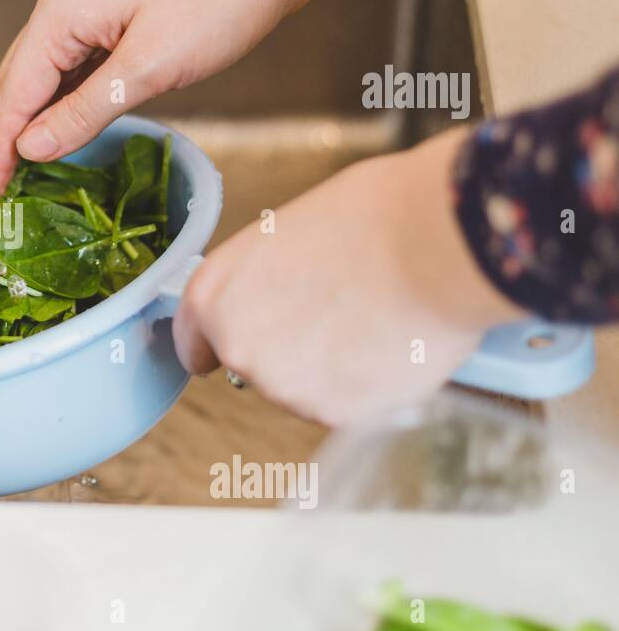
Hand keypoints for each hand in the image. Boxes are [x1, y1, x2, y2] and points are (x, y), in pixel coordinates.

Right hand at [0, 0, 462, 201]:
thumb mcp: (151, 66)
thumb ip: (85, 110)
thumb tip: (31, 149)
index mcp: (61, 12)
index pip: (12, 95)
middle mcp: (62, 5)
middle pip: (14, 85)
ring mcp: (86, 8)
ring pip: (41, 79)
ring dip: (25, 127)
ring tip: (11, 179)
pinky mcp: (113, 17)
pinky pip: (71, 69)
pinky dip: (58, 106)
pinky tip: (57, 136)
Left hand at [172, 129, 525, 427]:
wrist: (438, 243)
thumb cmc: (374, 216)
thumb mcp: (289, 233)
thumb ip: (263, 278)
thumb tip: (277, 295)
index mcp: (213, 294)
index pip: (192, 339)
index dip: (215, 341)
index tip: (230, 344)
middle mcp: (237, 346)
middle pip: (252, 364)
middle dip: (285, 349)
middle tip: (333, 311)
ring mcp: (284, 388)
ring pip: (302, 387)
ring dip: (328, 367)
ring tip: (371, 318)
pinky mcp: (335, 414)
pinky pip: (346, 404)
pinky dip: (366, 384)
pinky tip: (390, 343)